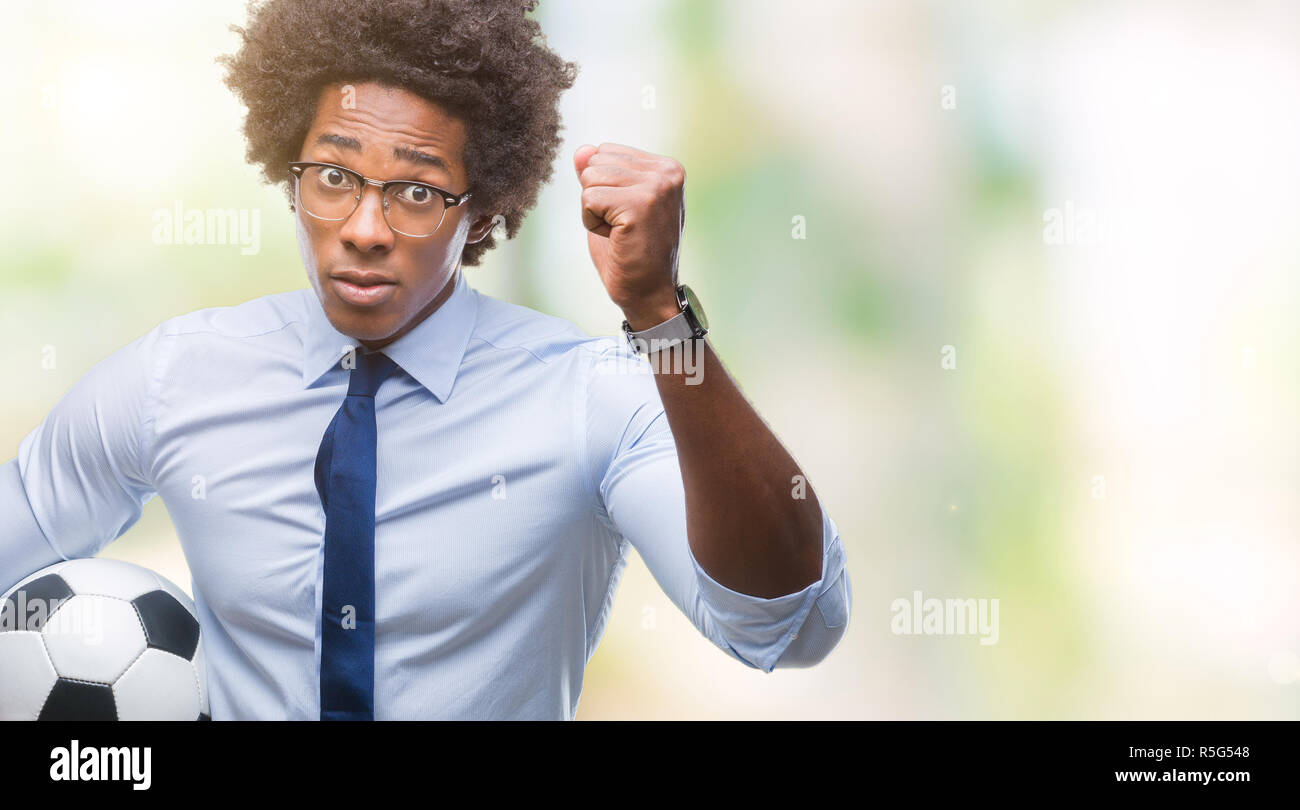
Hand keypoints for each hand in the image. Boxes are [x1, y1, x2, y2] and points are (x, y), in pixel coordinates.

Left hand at [573, 142, 685, 329]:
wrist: (649, 293)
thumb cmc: (631, 252)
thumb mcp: (612, 204)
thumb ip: (599, 174)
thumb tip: (581, 149)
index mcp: (667, 168)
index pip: (607, 152)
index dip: (604, 186)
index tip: (627, 215)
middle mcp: (667, 172)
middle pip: (596, 160)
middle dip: (597, 196)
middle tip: (622, 227)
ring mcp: (656, 187)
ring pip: (590, 178)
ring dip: (594, 211)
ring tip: (620, 232)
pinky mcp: (639, 205)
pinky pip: (588, 199)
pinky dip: (592, 223)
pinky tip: (617, 238)